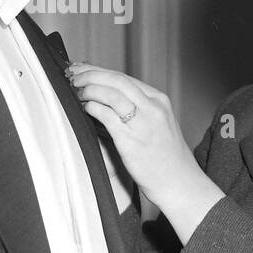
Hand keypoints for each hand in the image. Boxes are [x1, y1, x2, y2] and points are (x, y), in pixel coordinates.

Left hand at [68, 64, 223, 238]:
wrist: (179, 182)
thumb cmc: (166, 157)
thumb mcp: (158, 123)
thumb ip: (139, 107)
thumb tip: (107, 95)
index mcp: (159, 100)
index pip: (125, 78)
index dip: (100, 71)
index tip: (83, 69)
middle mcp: (153, 108)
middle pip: (117, 81)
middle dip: (91, 74)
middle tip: (73, 74)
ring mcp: (143, 124)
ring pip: (111, 94)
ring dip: (89, 88)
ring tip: (76, 89)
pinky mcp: (131, 141)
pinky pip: (107, 116)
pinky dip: (93, 107)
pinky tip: (85, 107)